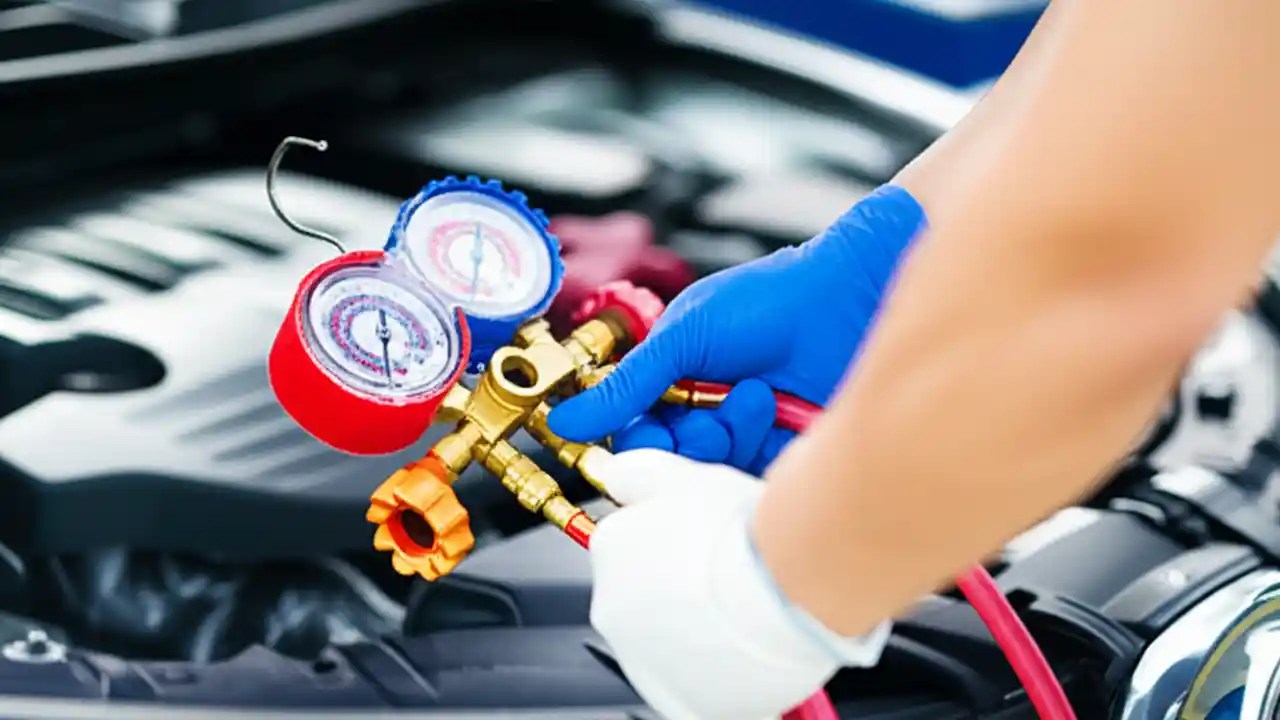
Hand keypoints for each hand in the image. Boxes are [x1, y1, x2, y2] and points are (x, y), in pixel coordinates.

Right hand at [548, 185, 925, 472]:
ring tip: (753, 395)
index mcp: (674, 378)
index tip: (647, 437)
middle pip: (672, 459)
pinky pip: (753, 477)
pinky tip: (771, 413)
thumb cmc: (767, 300)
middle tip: (706, 416)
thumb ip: (626, 385)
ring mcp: (745, 430)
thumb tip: (566, 418)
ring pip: (710, 471)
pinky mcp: (784, 450)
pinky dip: (757, 450)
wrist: (844, 300)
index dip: (638, 440)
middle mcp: (706, 407)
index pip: (636, 431)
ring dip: (725, 438)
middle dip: (686, 442)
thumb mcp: (682, 337)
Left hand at [590, 449, 890, 719]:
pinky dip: (719, 672)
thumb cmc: (743, 529)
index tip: (702, 543)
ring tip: (747, 609)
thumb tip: (615, 473)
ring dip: (699, 631)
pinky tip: (748, 647)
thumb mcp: (680, 474)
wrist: (790, 580)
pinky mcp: (683, 699)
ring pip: (671, 643)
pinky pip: (697, 686)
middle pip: (646, 597)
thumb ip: (637, 473)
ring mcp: (646, 662)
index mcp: (609, 551)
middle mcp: (613, 611)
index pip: (630, 547)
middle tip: (730, 575)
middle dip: (682, 589)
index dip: (672, 543)